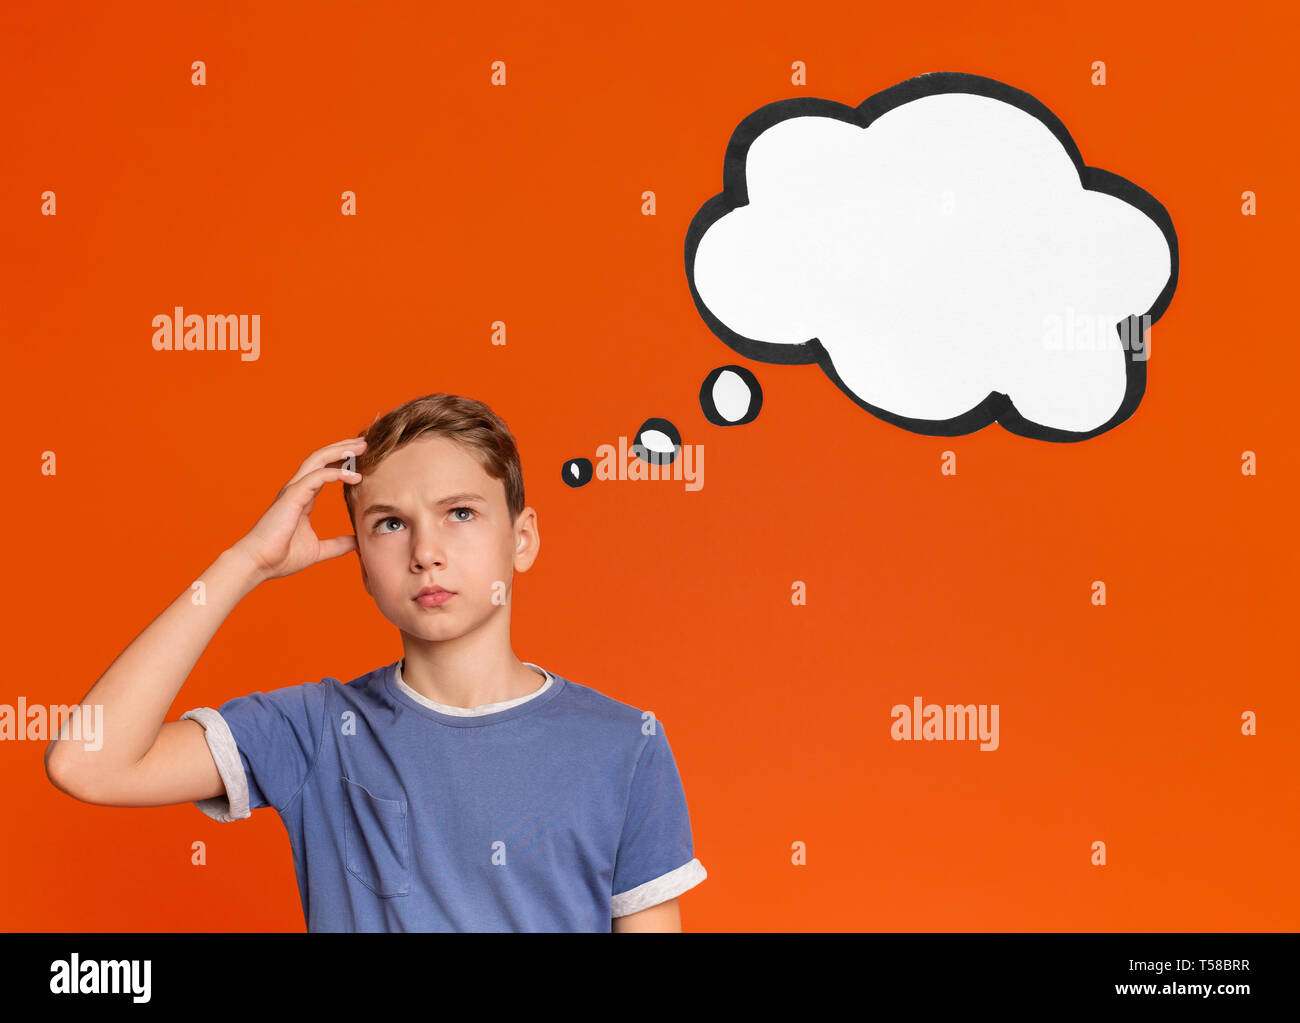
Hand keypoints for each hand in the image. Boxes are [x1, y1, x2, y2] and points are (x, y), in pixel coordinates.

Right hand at [231, 437, 366, 582]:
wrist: (259, 564)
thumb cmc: (281, 557)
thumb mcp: (318, 550)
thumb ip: (338, 544)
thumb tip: (358, 542)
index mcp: (303, 497)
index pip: (324, 471)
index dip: (342, 462)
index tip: (362, 458)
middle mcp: (297, 489)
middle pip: (321, 458)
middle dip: (343, 448)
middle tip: (364, 443)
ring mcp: (293, 491)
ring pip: (318, 460)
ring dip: (340, 451)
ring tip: (361, 447)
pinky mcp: (292, 497)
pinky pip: (317, 477)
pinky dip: (336, 473)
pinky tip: (354, 476)